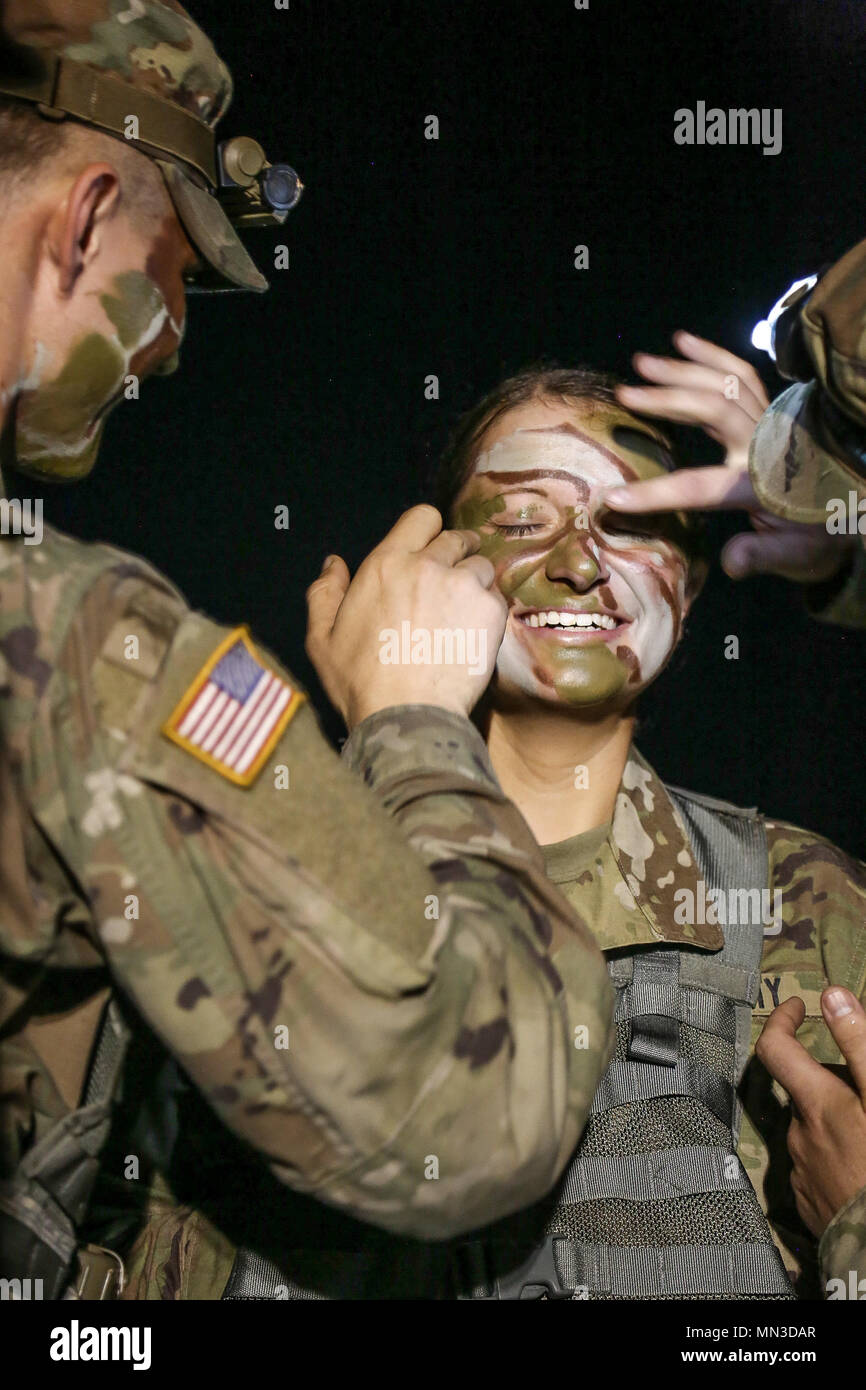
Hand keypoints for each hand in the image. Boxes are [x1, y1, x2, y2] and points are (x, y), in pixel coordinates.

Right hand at [305, 504, 504, 728]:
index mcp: (386, 564)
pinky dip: (490, 610)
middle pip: (457, 538)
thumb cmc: (360, 682)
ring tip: (465, 611)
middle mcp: (428, 565)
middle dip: (458, 553)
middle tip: (455, 579)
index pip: (422, 517)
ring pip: (481, 566)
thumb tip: (333, 563)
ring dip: (475, 582)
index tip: (432, 548)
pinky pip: (497, 597)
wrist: (406, 715)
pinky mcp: (490, 611)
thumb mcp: (322, 639)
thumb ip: (324, 594)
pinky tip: (475, 633)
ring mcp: (463, 586)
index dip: (429, 529)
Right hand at [606, 331, 854, 584]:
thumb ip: (760, 556)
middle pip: (716, 408)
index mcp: (762, 486)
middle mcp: (765, 445)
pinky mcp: (771, 409)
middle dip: (668, 399)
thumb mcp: (795, 557)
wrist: (851, 505)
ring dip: (682, 370)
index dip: (657, 494)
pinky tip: (682, 341)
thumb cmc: (816, 534)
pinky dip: (712, 355)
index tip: (614, 498)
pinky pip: (742, 373)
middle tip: (626, 393)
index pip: (701, 487)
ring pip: (726, 383)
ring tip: (641, 362)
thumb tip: (731, 561)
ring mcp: (770, 422)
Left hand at [755, 988, 865, 1235]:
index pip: (775, 1047)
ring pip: (817, 1130)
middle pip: (807, 1091)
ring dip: (840, 1120)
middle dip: (833, 1080)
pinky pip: (821, 1167)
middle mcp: (800, 1136)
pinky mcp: (814, 1206)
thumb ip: (861, 1045)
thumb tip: (832, 994)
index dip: (782, 1019)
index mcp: (817, 1105)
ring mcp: (804, 1174)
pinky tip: (865, 1166)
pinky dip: (840, 1156)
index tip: (798, 1005)